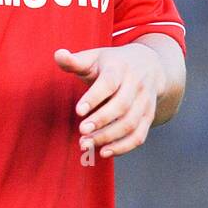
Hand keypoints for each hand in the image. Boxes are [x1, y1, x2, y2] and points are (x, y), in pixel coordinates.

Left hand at [54, 44, 166, 159]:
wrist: (149, 65)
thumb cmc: (112, 64)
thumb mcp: (94, 57)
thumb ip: (74, 61)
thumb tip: (58, 55)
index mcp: (119, 68)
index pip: (108, 83)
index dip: (94, 97)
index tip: (78, 111)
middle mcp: (136, 84)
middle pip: (121, 105)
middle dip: (101, 121)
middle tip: (81, 132)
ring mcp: (145, 101)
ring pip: (130, 123)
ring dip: (108, 137)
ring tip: (86, 145)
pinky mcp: (148, 116)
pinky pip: (139, 135)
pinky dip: (123, 147)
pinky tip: (104, 152)